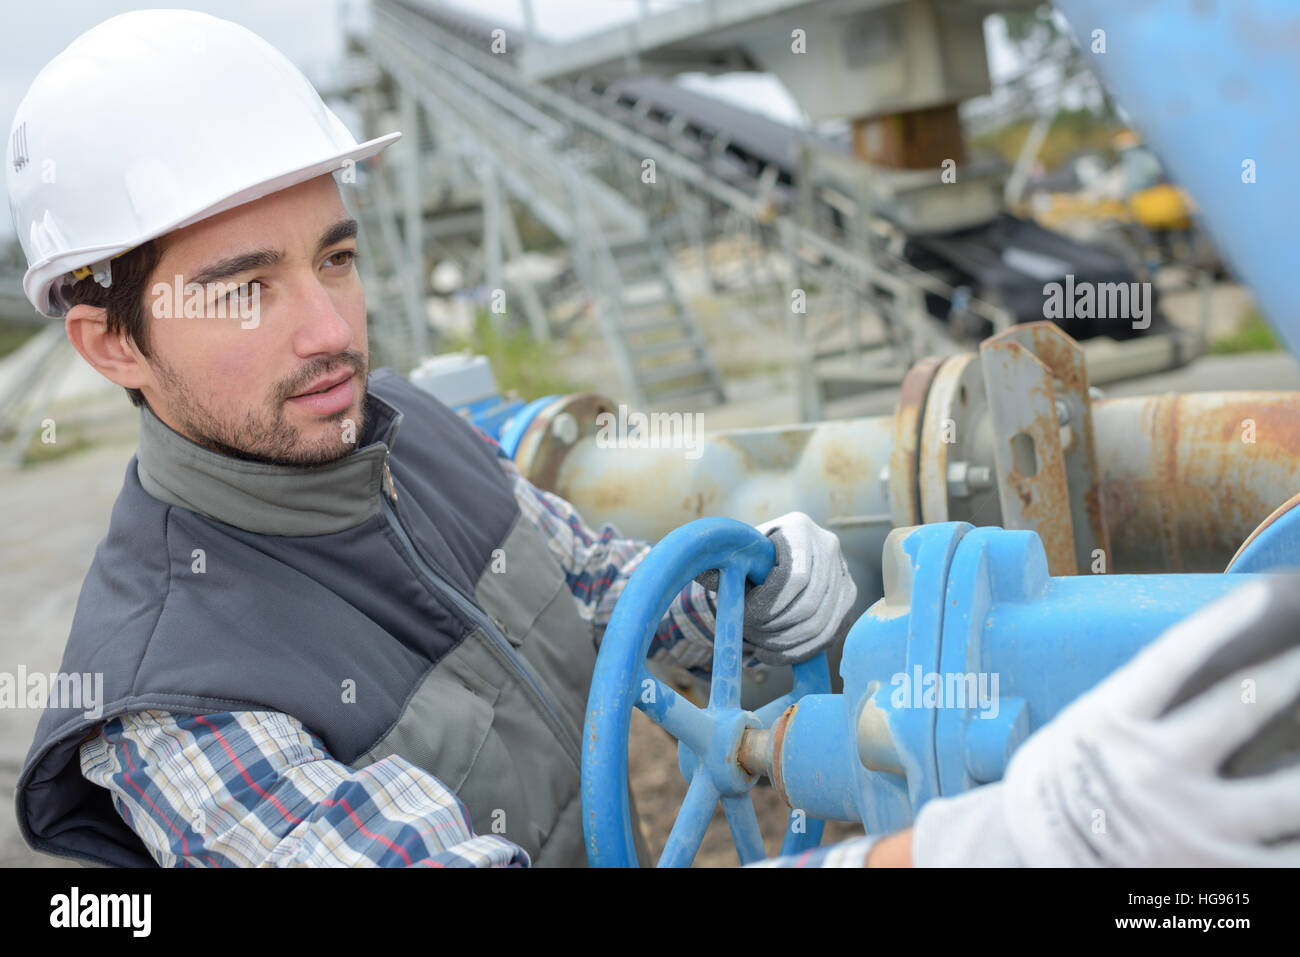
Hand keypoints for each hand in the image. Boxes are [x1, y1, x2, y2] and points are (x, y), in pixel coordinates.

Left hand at [694, 512, 856, 666]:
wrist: (772, 557)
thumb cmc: (747, 556)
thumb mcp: (734, 554)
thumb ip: (720, 563)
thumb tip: (704, 573)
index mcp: (799, 527)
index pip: (795, 577)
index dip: (769, 605)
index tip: (746, 617)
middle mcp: (828, 546)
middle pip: (809, 605)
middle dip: (774, 628)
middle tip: (749, 635)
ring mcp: (843, 572)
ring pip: (820, 624)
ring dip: (784, 642)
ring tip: (757, 645)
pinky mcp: (847, 597)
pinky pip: (828, 635)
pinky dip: (798, 651)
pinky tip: (771, 653)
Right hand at [997, 575, 1299, 866]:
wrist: (1031, 855)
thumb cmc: (1061, 782)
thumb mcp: (1084, 727)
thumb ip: (1137, 703)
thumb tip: (1198, 666)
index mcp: (1114, 726)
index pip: (1171, 660)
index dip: (1217, 624)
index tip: (1256, 597)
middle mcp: (1153, 772)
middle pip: (1239, 712)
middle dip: (1287, 676)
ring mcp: (1189, 826)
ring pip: (1285, 797)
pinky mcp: (1213, 872)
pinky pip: (1283, 858)